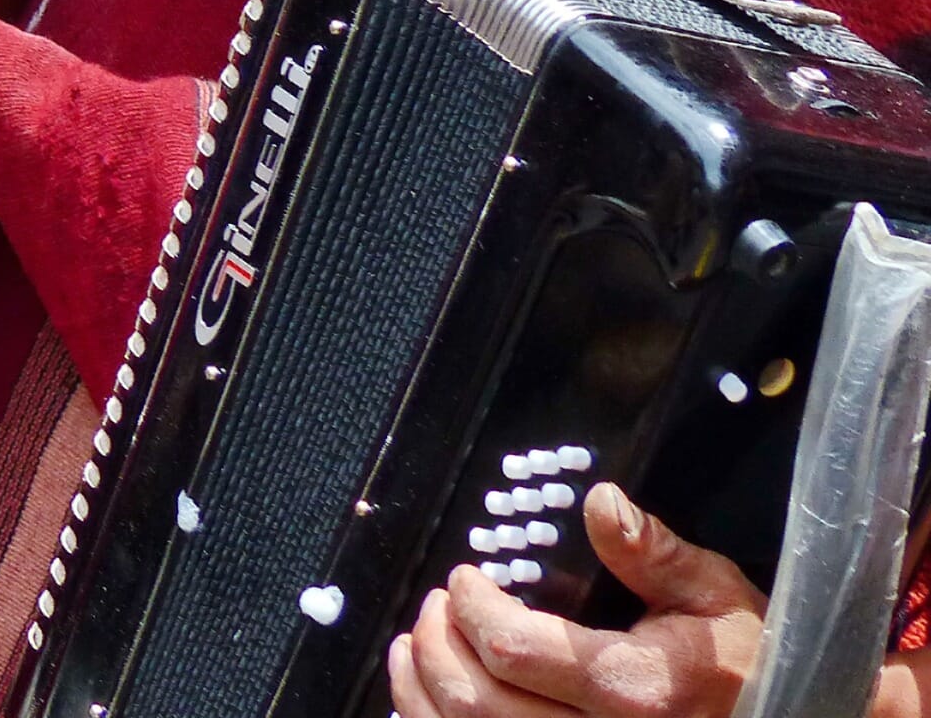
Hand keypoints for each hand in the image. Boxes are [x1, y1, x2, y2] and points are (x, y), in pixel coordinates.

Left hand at [390, 484, 767, 716]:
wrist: (782, 714)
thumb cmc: (744, 662)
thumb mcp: (714, 595)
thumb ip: (653, 552)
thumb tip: (601, 501)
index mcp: (633, 687)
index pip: (515, 649)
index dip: (472, 608)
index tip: (465, 578)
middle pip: (476, 702)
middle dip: (437, 644)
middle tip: (436, 606)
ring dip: (422, 689)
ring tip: (415, 645)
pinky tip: (430, 696)